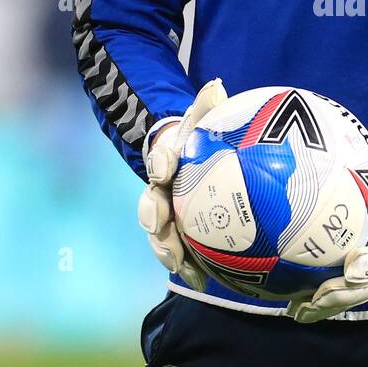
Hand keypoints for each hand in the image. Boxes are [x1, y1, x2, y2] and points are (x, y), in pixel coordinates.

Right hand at [137, 78, 228, 286]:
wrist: (186, 161)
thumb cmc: (198, 139)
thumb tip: (217, 85)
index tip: (163, 168)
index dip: (160, 163)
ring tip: (181, 267)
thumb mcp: (202, 119)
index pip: (159, 159)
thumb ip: (206, 105)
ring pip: (159, 234)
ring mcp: (164, 214)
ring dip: (168, 250)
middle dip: (153, 217)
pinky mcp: (176, 234)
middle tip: (161, 226)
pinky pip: (178, 252)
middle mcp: (159, 190)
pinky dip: (187, 266)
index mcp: (166, 161)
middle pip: (149, 205)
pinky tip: (201, 281)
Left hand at [287, 120, 367, 323]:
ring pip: (353, 296)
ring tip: (301, 310)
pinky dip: (321, 305)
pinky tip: (296, 309)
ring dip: (328, 306)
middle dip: (343, 293)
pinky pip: (342, 296)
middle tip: (318, 295)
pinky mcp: (361, 281)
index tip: (350, 266)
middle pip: (367, 286)